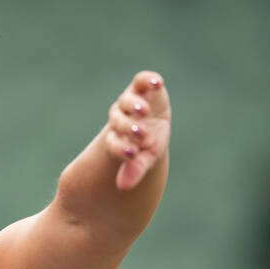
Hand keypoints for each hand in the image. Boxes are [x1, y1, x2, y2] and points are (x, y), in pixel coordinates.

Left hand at [106, 71, 170, 190]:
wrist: (153, 123)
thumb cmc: (147, 145)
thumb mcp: (145, 157)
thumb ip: (135, 170)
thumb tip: (122, 187)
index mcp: (117, 136)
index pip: (113, 142)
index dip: (121, 148)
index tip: (132, 153)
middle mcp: (120, 117)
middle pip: (117, 121)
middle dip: (127, 127)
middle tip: (139, 133)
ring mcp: (131, 100)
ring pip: (126, 101)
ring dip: (134, 105)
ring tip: (143, 111)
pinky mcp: (143, 86)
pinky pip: (141, 80)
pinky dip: (148, 80)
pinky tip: (157, 83)